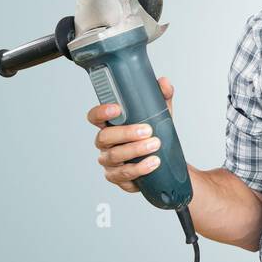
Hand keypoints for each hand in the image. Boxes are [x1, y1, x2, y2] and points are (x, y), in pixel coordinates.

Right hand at [86, 76, 174, 193]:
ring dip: (135, 151)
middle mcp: (106, 144)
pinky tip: (153, 164)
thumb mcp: (160, 114)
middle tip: (148, 130)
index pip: (95, 117)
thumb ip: (162, 96)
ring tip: (155, 145)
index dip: (101, 112)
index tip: (117, 108)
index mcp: (110, 125)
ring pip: (115, 157)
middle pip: (104, 138)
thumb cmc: (156, 134)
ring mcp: (110, 163)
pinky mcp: (118, 178)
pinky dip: (139, 169)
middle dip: (126, 133)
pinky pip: (124, 176)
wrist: (166, 161)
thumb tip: (163, 82)